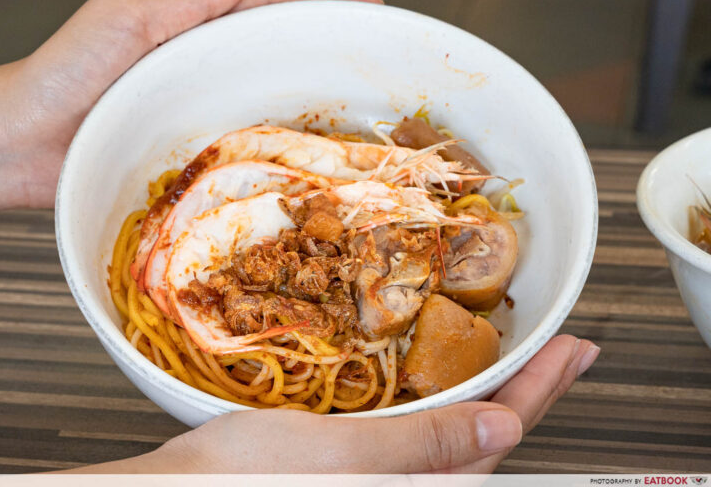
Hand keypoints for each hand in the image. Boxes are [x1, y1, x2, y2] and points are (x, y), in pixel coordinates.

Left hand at [0, 0, 380, 217]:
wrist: (23, 143)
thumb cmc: (61, 76)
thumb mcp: (120, 19)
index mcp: (193, 32)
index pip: (271, 11)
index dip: (322, 8)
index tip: (370, 9)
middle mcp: (203, 73)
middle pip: (279, 59)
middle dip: (329, 58)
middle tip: (378, 69)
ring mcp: (200, 114)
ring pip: (268, 107)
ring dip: (310, 112)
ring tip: (357, 121)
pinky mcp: (193, 156)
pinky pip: (244, 151)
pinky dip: (274, 156)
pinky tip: (300, 168)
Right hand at [74, 335, 598, 473]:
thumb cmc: (241, 481)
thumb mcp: (339, 456)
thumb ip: (423, 446)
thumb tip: (503, 432)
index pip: (500, 436)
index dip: (542, 387)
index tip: (577, 346)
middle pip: (489, 440)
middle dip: (530, 390)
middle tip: (568, 348)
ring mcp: (384, 486)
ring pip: (460, 438)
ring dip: (495, 395)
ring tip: (526, 360)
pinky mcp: (360, 474)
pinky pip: (424, 438)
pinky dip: (449, 405)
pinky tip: (453, 387)